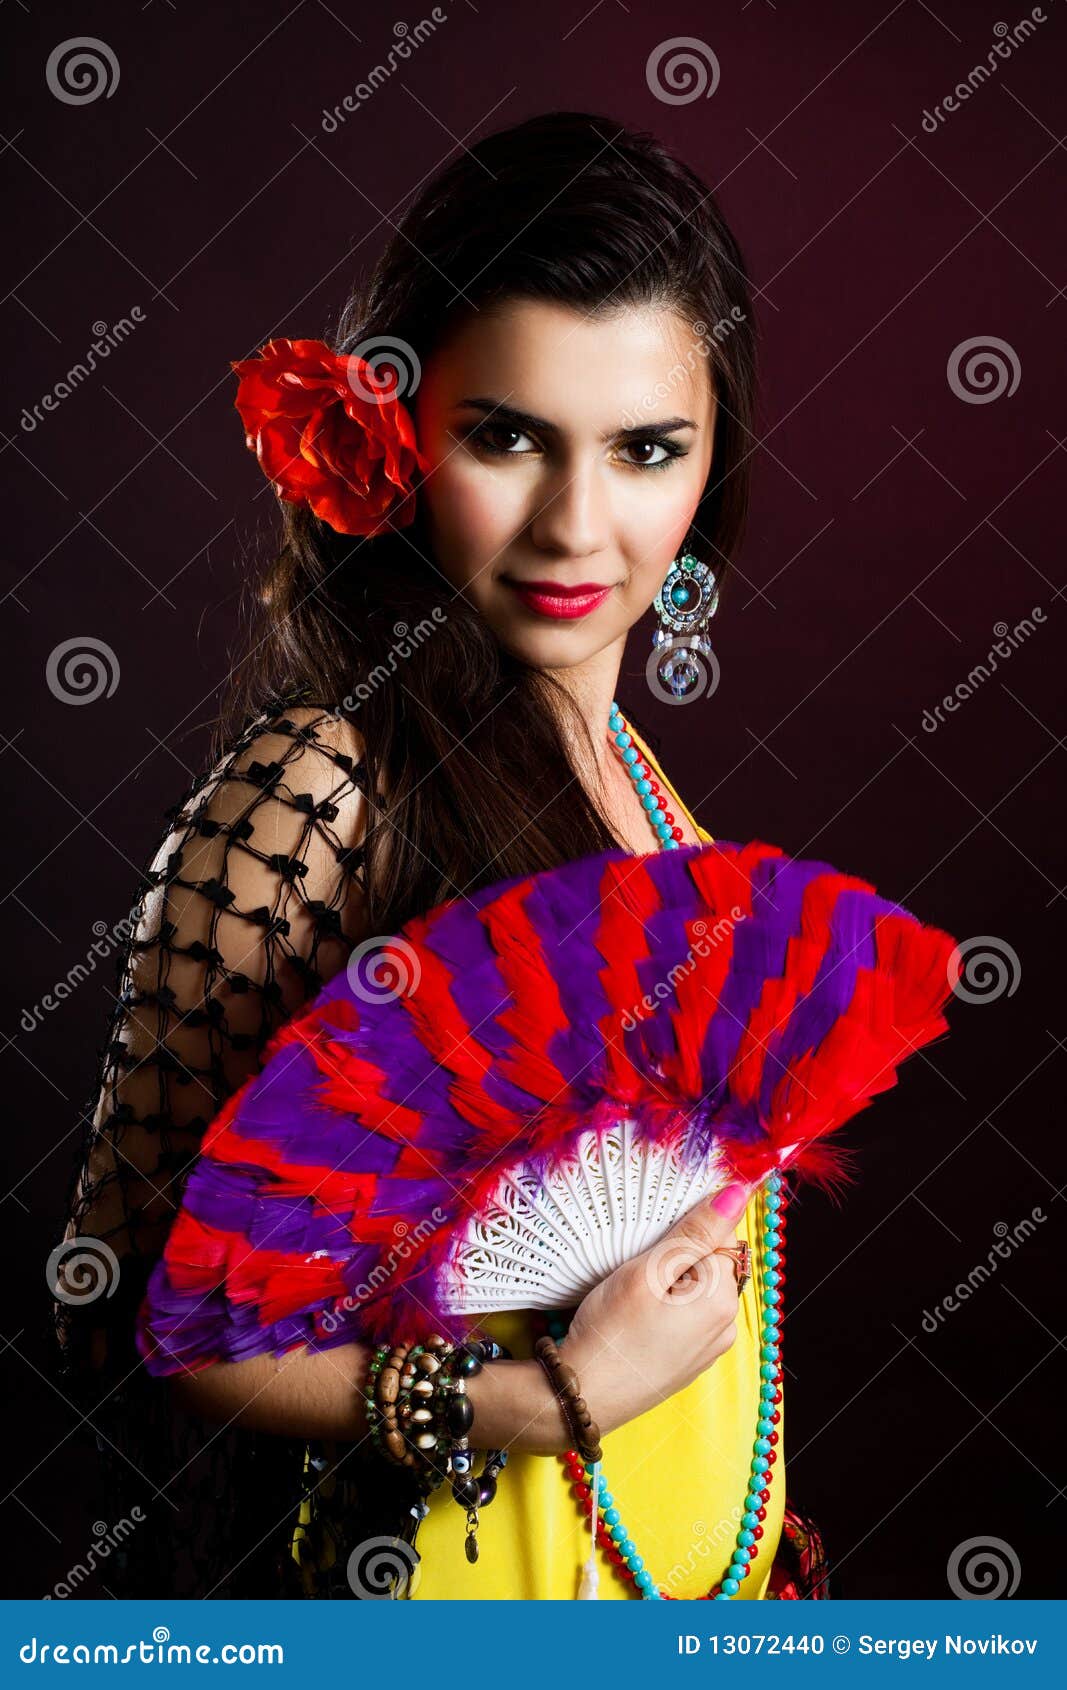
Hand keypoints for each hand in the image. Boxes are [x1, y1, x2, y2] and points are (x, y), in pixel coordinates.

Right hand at [561, 1178, 756, 1435]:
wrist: (583, 1397)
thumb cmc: (610, 1331)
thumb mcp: (648, 1271)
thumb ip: (696, 1232)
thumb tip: (738, 1192)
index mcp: (721, 1298)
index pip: (722, 1235)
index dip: (687, 1227)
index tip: (653, 1238)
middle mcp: (726, 1325)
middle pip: (713, 1262)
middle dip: (680, 1254)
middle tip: (637, 1266)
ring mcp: (710, 1348)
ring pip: (699, 1289)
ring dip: (673, 1280)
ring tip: (634, 1292)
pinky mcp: (691, 1361)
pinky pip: (690, 1316)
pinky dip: (670, 1306)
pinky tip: (638, 1315)